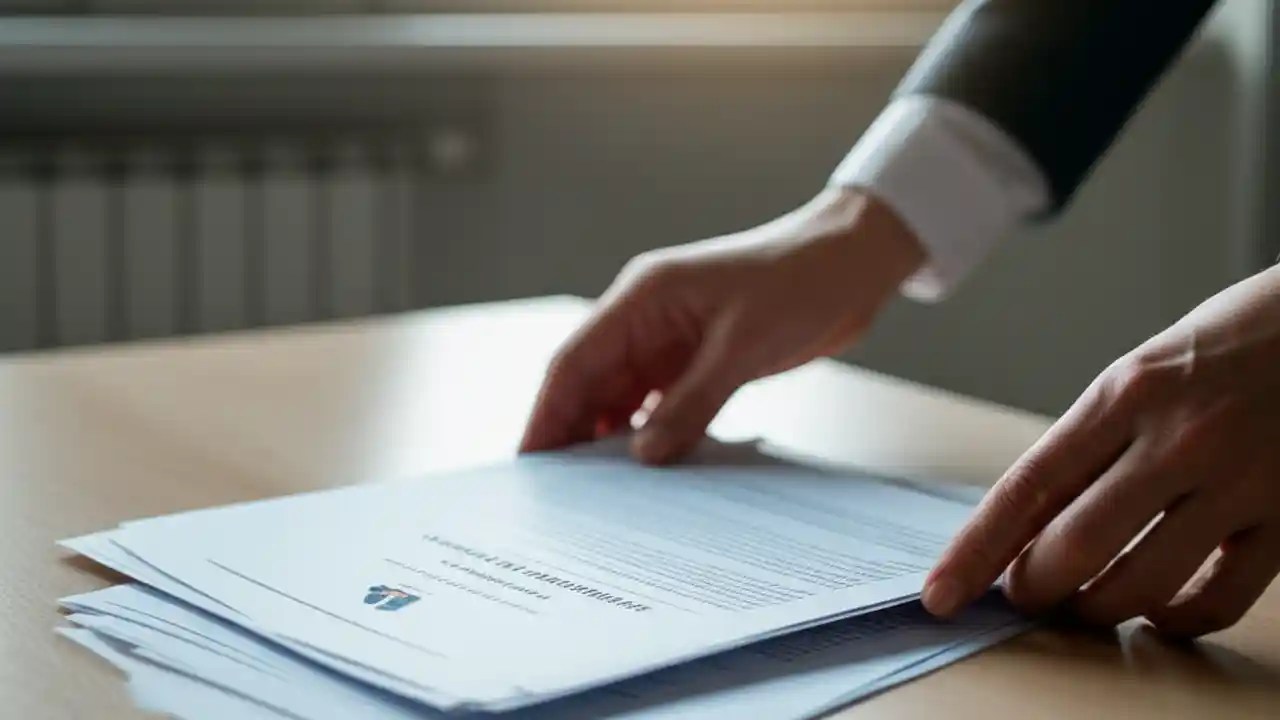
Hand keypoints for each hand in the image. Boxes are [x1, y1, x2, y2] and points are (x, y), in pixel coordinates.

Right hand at [521, 188, 924, 463]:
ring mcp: (671, 340)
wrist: (852, 264)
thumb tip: (644, 456)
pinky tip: (647, 469)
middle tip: (559, 494)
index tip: (530, 459)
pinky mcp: (698, 358)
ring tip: (598, 493)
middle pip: (592, 383)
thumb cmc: (800, 283)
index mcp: (642, 297)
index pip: (575, 360)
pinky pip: (659, 403)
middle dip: (572, 433)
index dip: (549, 411)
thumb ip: (690, 402)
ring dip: (611, 438)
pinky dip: (650, 434)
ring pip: (622, 396)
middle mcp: (646, 319)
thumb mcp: (743, 347)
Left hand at [925, 265, 1279, 636]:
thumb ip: (1092, 444)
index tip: (940, 593)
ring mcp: (1240, 480)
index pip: (1026, 487)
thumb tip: (1030, 522)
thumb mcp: (1144, 375)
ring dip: (1097, 609)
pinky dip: (1177, 619)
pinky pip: (1220, 599)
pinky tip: (1160, 610)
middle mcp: (1178, 437)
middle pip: (1074, 545)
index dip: (975, 550)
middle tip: (1025, 596)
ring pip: (1140, 584)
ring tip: (1085, 604)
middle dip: (1033, 587)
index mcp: (1124, 392)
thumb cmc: (1230, 345)